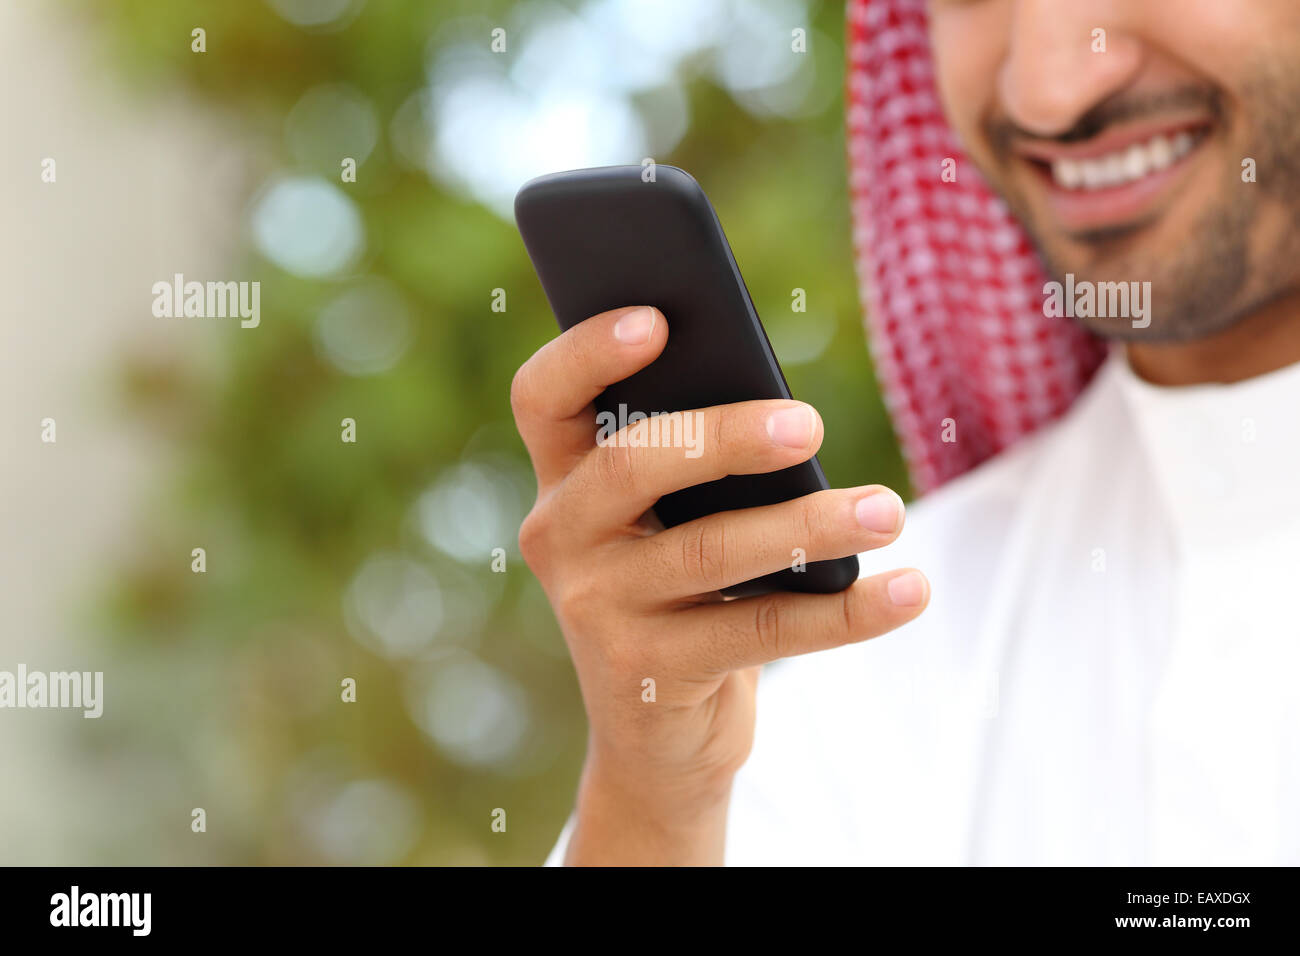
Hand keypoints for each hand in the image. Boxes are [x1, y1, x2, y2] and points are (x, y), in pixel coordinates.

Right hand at [511, 305, 928, 864]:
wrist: (656, 733)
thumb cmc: (679, 593)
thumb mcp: (668, 523)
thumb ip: (694, 466)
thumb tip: (788, 416)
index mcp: (563, 480)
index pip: (544, 399)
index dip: (587, 353)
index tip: (658, 320)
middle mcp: (562, 538)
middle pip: (631, 465)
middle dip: (724, 437)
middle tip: (808, 425)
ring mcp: (598, 609)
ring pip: (709, 552)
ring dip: (808, 526)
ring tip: (887, 510)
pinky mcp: (649, 673)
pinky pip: (757, 633)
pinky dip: (844, 613)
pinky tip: (907, 590)